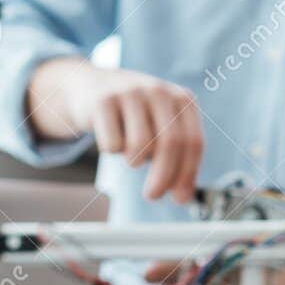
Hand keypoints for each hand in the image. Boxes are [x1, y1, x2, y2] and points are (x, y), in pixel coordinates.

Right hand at [50, 62, 204, 202]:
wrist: (90, 86)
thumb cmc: (134, 117)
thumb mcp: (161, 129)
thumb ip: (178, 160)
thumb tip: (184, 197)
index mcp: (183, 99)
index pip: (194, 142)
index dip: (187, 174)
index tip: (179, 198)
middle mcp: (160, 91)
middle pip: (170, 144)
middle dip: (162, 177)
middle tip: (152, 195)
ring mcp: (131, 92)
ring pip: (140, 145)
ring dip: (134, 160)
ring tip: (129, 152)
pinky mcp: (103, 100)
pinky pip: (112, 143)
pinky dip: (111, 149)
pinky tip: (109, 136)